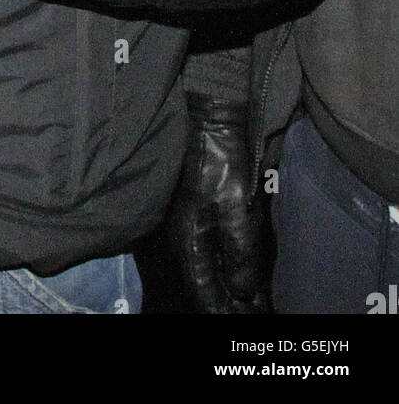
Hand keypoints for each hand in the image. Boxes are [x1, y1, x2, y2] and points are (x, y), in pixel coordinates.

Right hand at [166, 94, 269, 312]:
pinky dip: (231, 265)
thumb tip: (242, 290)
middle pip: (207, 282)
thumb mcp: (234, 206)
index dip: (222, 312)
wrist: (211, 119)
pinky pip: (216, 249)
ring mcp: (195, 222)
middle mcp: (188, 236)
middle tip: (256, 316)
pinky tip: (246, 270)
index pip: (203, 291)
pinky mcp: (205, 210)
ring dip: (232, 286)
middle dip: (229, 303)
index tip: (245, 324)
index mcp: (189, 240)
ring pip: (212, 267)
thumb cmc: (220, 161)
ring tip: (254, 302)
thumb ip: (238, 250)